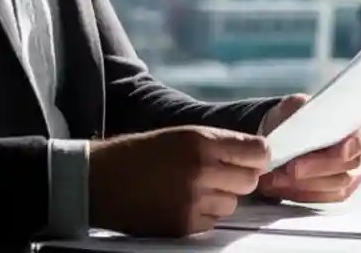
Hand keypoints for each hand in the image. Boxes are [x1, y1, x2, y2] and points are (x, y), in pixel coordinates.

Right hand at [87, 125, 268, 236]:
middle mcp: (201, 170)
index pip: (258, 152)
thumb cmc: (142, 153)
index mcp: (202, 141)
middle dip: (240, 177)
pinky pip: (214, 221)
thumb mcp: (183, 134)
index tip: (252, 158)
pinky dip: (204, 214)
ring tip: (194, 188)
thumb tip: (257, 155)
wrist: (102, 180)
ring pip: (233, 203)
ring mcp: (193, 200)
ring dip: (221, 197)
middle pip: (250, 180)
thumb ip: (220, 143)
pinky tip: (183, 202)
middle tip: (220, 174)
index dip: (258, 156)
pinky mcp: (184, 225)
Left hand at [256, 93, 360, 203]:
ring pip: (336, 184)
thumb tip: (303, 114)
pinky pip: (324, 198)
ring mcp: (353, 175)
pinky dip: (301, 193)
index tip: (340, 150)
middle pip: (348, 165)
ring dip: (306, 183)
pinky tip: (282, 187)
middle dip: (318, 167)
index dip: (355, 144)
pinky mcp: (337, 192)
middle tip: (291, 168)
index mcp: (360, 124)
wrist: (283, 137)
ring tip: (278, 178)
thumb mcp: (295, 105)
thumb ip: (302, 108)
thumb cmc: (294, 117)